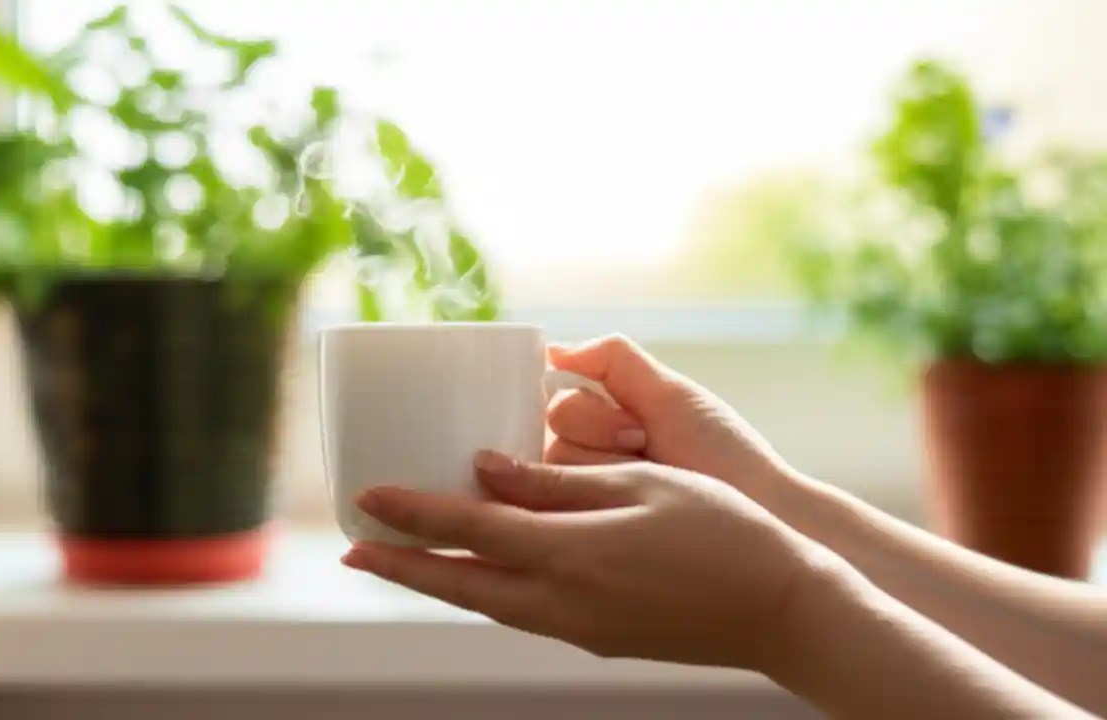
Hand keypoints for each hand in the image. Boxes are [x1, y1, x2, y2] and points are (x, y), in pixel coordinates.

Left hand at [341, 452, 834, 671]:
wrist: (785, 611)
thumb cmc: (723, 530)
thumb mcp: (639, 487)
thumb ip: (555, 484)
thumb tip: (484, 471)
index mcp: (571, 554)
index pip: (469, 530)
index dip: (412, 513)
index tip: (366, 496)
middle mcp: (563, 602)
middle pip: (460, 584)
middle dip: (402, 567)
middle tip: (353, 550)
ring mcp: (580, 628)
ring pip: (487, 605)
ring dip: (439, 584)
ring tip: (402, 563)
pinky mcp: (599, 638)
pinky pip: (522, 614)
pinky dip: (485, 593)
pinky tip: (481, 577)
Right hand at [545, 335, 792, 505]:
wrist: (759, 513)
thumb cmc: (723, 455)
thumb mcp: (670, 395)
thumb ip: (612, 360)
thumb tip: (553, 348)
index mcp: (601, 422)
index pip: (557, 397)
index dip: (590, 408)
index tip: (636, 421)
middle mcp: (585, 458)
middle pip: (554, 426)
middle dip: (604, 432)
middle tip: (647, 446)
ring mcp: (585, 497)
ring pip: (557, 461)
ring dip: (610, 464)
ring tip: (652, 478)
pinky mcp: (588, 531)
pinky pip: (564, 498)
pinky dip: (606, 493)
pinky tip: (637, 503)